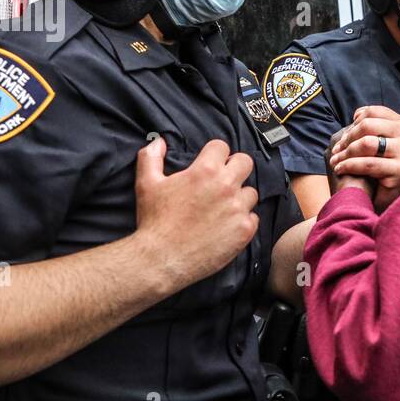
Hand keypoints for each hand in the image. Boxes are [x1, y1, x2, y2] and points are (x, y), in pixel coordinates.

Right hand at [134, 137, 258, 289]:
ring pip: (251, 192)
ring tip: (223, 207)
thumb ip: (151, 157)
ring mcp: (238, 209)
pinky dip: (243, 220)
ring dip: (239, 197)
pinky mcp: (244, 230)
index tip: (210, 163)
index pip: (222, 146)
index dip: (215, 153)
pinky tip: (227, 225)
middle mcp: (226, 187)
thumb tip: (158, 142)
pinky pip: (253, 217)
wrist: (162, 258)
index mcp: (205, 171)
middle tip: (224, 180)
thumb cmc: (154, 221)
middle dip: (235, 167)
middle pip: (245, 162)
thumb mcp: (146, 184)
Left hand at [326, 105, 399, 212]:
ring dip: (346, 153)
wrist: (384, 201)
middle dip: (348, 139)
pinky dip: (350, 165)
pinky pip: (369, 164)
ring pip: (368, 143)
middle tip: (337, 152)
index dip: (353, 124)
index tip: (343, 139)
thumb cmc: (375, 172)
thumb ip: (369, 127)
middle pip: (369, 125)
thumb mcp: (374, 144)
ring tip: (337, 161)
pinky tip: (340, 169)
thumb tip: (357, 114)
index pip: (373, 112)